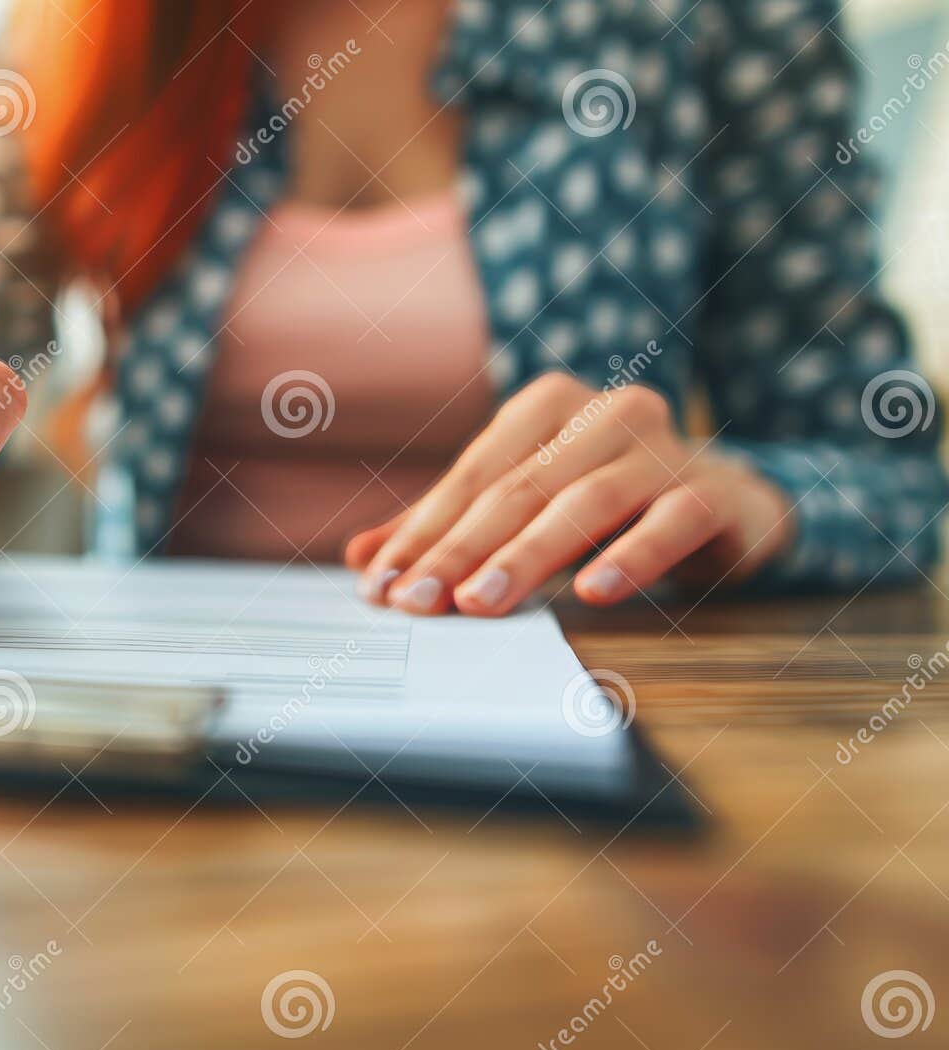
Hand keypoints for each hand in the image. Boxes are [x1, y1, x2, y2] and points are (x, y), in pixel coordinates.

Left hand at [344, 373, 793, 615]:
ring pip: (583, 504)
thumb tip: (361, 561)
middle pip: (516, 489)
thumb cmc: (608, 504)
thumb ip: (448, 529)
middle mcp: (603, 413)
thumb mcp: (526, 509)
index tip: (381, 585)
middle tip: (414, 604)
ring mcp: (663, 447)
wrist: (726, 505)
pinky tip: (594, 592)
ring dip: (526, 557)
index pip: (471, 476)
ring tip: (479, 604)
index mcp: (547, 407)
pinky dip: (630, 556)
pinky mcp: (711, 491)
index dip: (422, 533)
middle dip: (457, 551)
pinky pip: (669, 522)